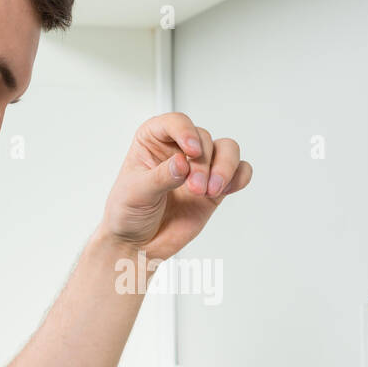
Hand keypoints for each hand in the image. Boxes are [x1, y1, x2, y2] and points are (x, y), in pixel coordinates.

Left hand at [98, 113, 252, 261]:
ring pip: (227, 149)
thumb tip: (182, 162)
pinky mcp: (214, 188)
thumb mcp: (136, 193)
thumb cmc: (128, 213)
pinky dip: (239, 177)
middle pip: (204, 138)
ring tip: (212, 191)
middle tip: (195, 188)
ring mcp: (199, 168)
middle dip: (204, 163)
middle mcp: (179, 149)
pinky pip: (239, 172)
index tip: (191, 151)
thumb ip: (160, 177)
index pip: (175, 122)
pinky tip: (227, 190)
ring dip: (225, 168)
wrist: (138, 244)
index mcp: (153, 140)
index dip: (186, 132)